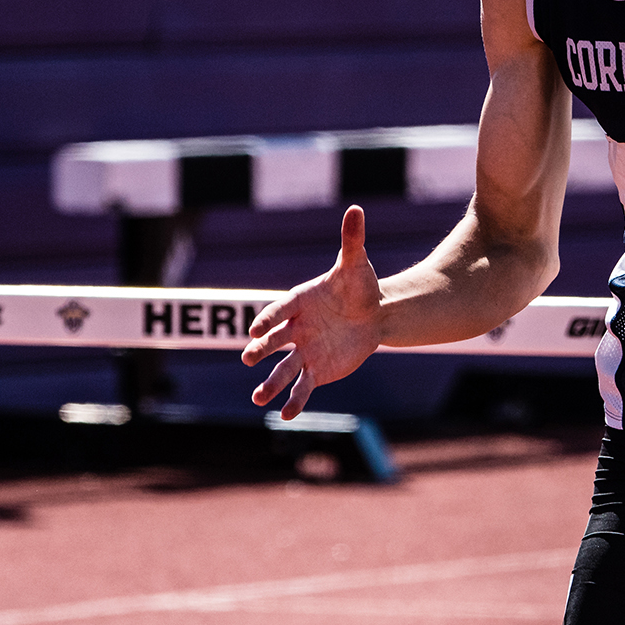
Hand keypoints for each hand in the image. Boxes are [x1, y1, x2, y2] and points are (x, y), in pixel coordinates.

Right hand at [242, 206, 387, 418]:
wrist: (375, 313)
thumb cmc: (359, 286)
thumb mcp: (356, 264)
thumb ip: (352, 240)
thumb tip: (356, 209)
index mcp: (299, 301)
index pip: (280, 310)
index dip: (269, 319)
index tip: (258, 329)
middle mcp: (296, 328)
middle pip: (274, 341)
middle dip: (260, 350)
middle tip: (249, 358)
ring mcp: (305, 350)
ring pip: (283, 369)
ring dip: (271, 384)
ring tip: (258, 399)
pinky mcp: (317, 369)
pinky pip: (303, 386)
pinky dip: (295, 400)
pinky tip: (286, 414)